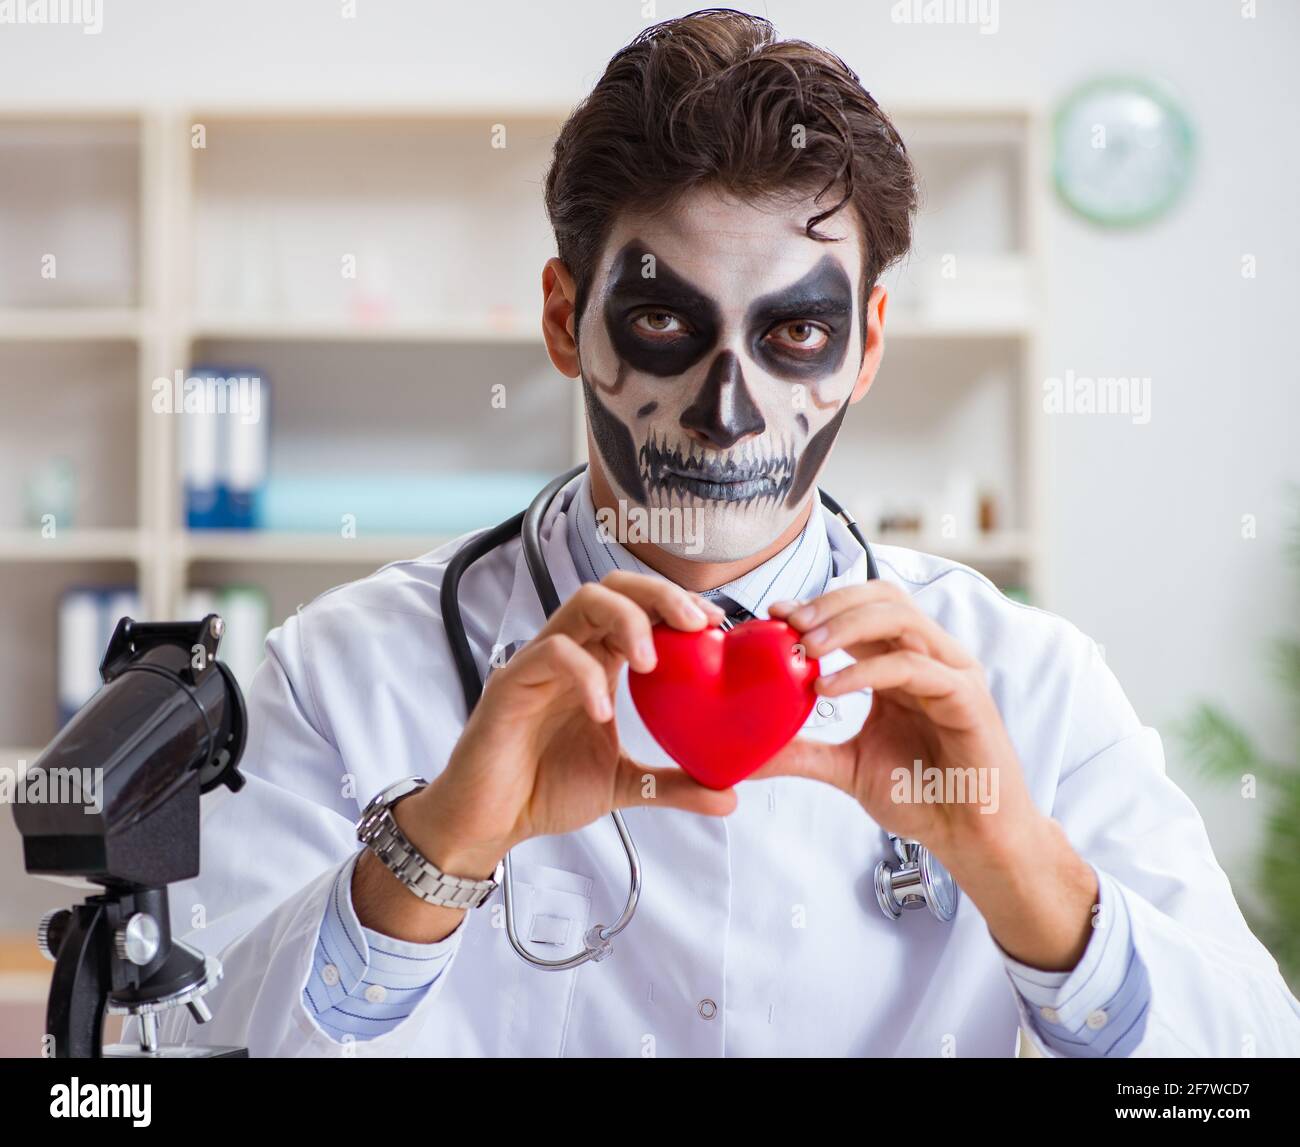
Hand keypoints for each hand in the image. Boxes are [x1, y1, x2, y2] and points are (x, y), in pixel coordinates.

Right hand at [400, 571, 734, 879]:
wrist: (490, 823)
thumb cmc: (545, 789)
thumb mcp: (625, 784)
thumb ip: (675, 784)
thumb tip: (730, 795)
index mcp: (598, 663)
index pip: (638, 607)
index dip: (677, 605)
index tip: (713, 625)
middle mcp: (571, 652)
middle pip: (613, 588)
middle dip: (659, 594)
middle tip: (694, 625)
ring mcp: (539, 664)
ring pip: (581, 602)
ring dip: (626, 620)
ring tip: (650, 661)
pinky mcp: (511, 685)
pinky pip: (550, 655)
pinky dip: (584, 674)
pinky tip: (602, 710)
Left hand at [763, 582, 1035, 854]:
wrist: (970, 841)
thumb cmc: (922, 797)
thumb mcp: (847, 768)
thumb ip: (802, 753)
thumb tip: (746, 755)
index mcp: (901, 665)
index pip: (861, 612)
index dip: (818, 605)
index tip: (774, 614)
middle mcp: (929, 659)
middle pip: (882, 598)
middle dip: (831, 604)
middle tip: (788, 623)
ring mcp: (951, 673)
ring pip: (900, 618)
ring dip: (846, 625)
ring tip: (805, 648)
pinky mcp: (966, 698)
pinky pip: (912, 666)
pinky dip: (866, 671)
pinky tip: (829, 688)